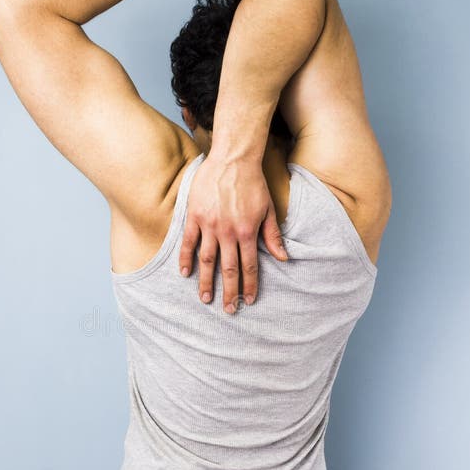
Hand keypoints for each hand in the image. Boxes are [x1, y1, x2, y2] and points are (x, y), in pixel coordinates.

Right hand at [179, 153, 287, 312]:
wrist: (233, 159)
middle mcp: (228, 232)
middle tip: (227, 310)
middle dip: (229, 292)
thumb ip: (273, 235)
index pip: (249, 266)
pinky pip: (188, 242)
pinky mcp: (195, 216)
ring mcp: (209, 225)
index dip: (249, 286)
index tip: (249, 301)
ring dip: (206, 282)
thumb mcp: (269, 209)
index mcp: (248, 232)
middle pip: (228, 269)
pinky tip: (185, 273)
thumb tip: (284, 258)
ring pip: (207, 260)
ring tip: (205, 299)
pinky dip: (186, 259)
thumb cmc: (253, 183)